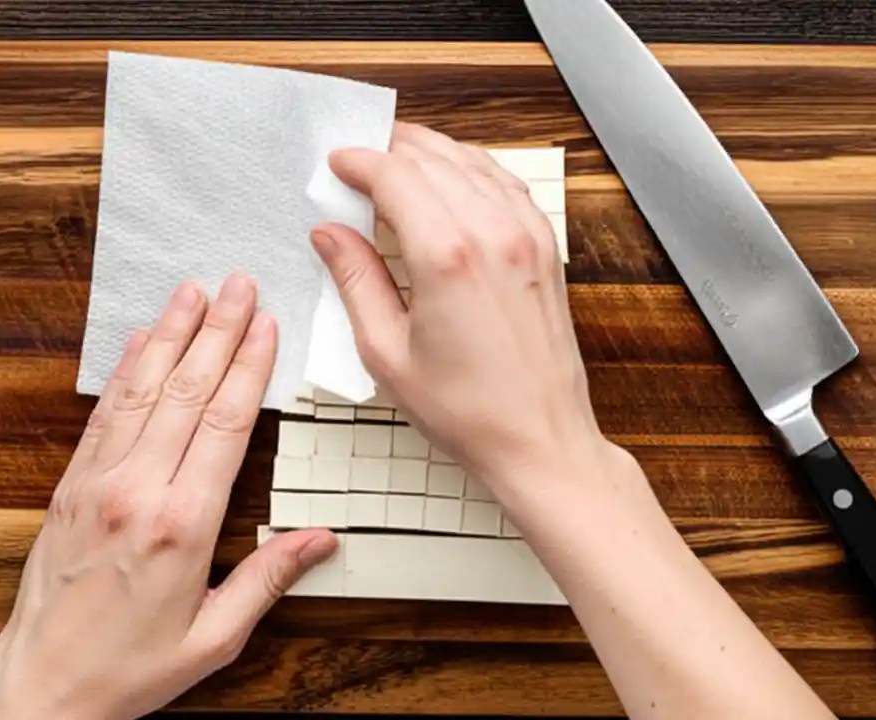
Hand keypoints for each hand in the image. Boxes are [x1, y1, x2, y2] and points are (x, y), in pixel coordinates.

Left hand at [0, 274, 336, 719]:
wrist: (41, 686)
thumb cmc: (129, 669)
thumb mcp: (215, 638)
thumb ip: (268, 580)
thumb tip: (321, 540)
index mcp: (183, 525)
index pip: (226, 425)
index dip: (248, 367)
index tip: (264, 324)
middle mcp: (139, 491)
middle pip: (187, 392)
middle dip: (217, 331)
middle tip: (238, 284)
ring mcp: (99, 483)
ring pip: (143, 391)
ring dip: (171, 336)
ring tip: (194, 292)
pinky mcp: (71, 486)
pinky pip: (104, 414)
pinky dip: (125, 371)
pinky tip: (142, 340)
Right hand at [310, 122, 612, 499]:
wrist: (539, 440)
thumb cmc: (467, 411)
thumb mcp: (387, 353)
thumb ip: (355, 280)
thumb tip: (330, 233)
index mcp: (447, 256)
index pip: (395, 176)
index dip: (359, 162)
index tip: (337, 163)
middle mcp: (493, 233)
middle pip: (432, 159)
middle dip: (390, 150)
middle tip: (359, 159)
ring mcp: (527, 236)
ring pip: (472, 162)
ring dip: (431, 154)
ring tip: (397, 161)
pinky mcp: (545, 249)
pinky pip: (506, 184)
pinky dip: (472, 170)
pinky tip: (452, 180)